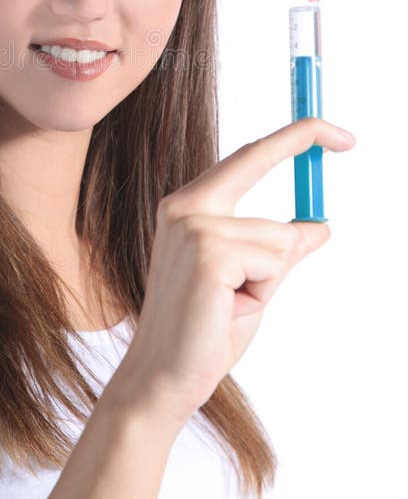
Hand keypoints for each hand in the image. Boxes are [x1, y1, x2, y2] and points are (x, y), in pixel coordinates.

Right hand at [117, 117, 355, 430]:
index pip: (246, 157)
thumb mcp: (250, 281)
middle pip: (258, 160)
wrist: (162, 377)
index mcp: (188, 206)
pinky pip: (273, 262)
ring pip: (278, 235)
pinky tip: (229, 309)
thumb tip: (318, 226)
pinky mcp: (208, 252)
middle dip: (303, 139)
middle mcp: (185, 205)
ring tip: (234, 304)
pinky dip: (265, 292)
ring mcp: (193, 225)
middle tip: (347, 137)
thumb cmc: (202, 330)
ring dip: (272, 278)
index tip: (331, 133)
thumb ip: (279, 249)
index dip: (290, 137)